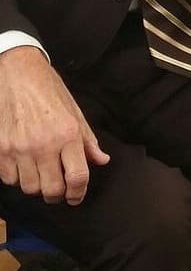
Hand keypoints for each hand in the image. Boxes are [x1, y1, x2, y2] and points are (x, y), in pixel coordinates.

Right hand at [0, 46, 109, 204]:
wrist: (18, 73)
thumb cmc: (49, 90)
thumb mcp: (75, 112)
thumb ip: (88, 140)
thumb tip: (101, 160)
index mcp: (68, 134)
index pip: (77, 178)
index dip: (78, 194)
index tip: (76, 197)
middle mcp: (44, 144)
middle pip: (52, 190)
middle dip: (58, 195)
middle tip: (60, 190)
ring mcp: (20, 148)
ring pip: (29, 188)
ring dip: (37, 186)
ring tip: (42, 175)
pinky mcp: (1, 149)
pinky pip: (9, 179)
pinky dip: (17, 178)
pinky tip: (24, 166)